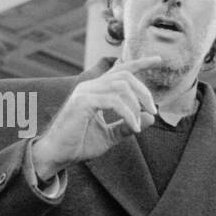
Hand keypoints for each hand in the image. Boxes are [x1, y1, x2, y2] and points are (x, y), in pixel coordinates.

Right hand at [31, 56, 163, 177]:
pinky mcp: (83, 102)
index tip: (158, 60)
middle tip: (154, 110)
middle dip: (144, 91)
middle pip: (125, 75)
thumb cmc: (79, 144)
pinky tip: (134, 127)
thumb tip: (151, 117)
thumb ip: (128, 125)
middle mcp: (90, 87)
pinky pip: (114, 102)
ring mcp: (85, 92)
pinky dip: (128, 114)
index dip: (140, 63)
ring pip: (121, 86)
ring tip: (139, 124)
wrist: (57, 155)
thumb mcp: (110, 135)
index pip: (120, 69)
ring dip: (136, 104)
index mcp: (96, 90)